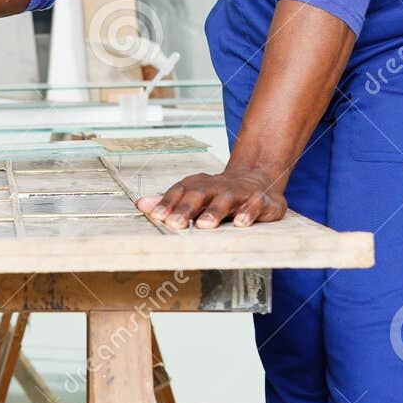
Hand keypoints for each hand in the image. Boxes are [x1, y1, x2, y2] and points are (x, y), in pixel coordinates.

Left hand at [137, 165, 286, 229]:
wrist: (258, 178)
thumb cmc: (220, 193)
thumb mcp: (195, 194)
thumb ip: (171, 201)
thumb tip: (141, 204)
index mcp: (199, 185)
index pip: (180, 191)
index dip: (168, 203)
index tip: (157, 216)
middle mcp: (217, 186)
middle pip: (200, 194)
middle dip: (186, 208)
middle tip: (175, 224)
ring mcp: (240, 192)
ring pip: (226, 199)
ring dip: (215, 211)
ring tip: (204, 225)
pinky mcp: (260, 200)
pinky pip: (254, 204)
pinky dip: (248, 212)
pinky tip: (240, 223)